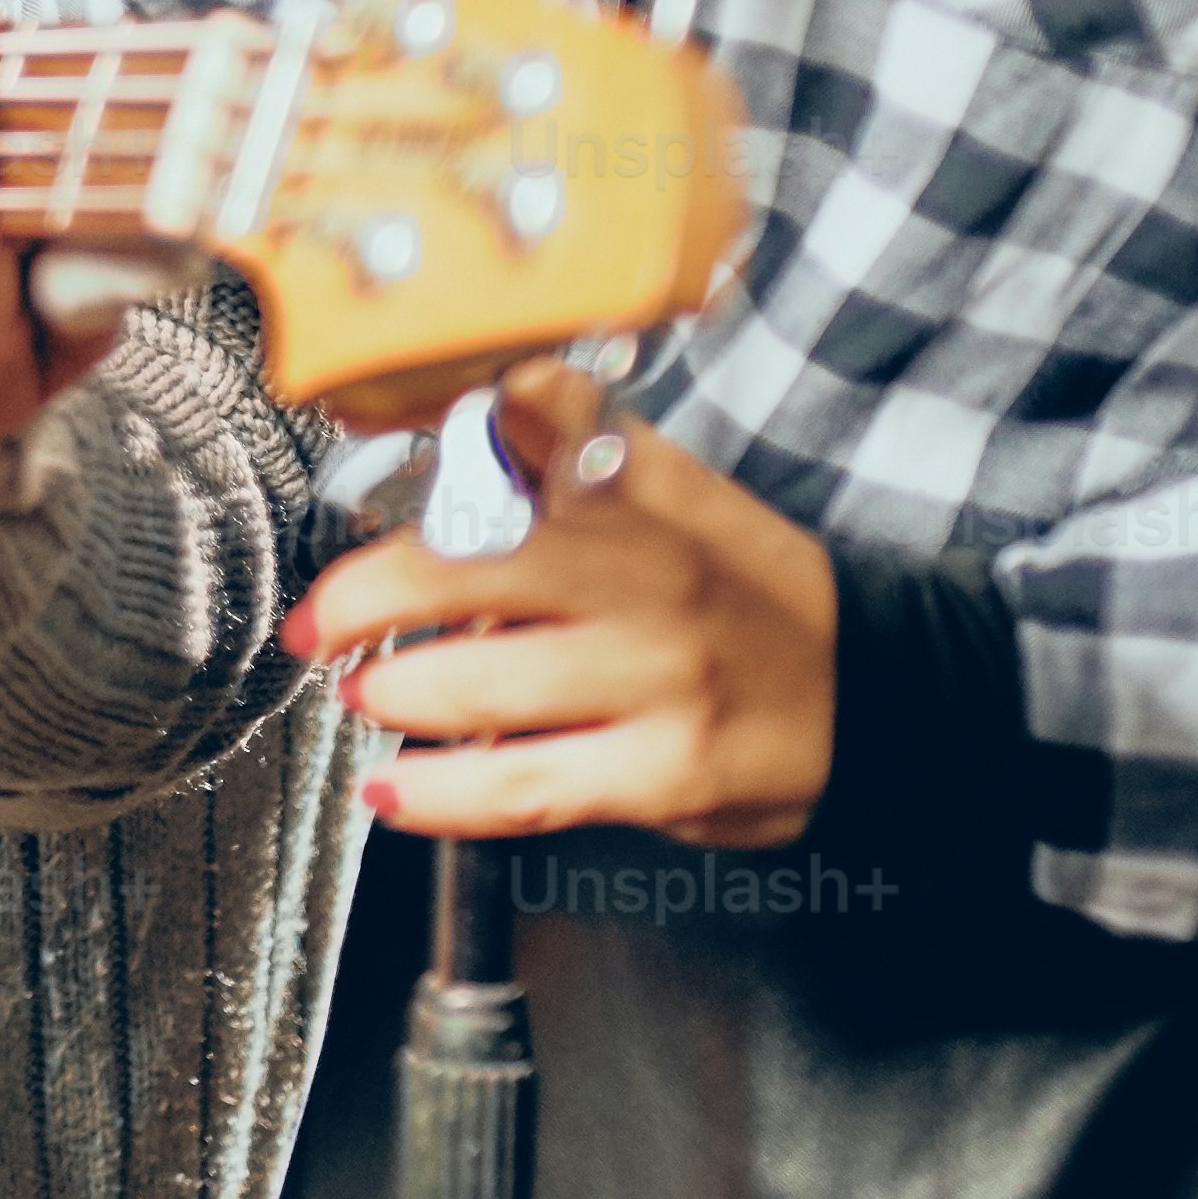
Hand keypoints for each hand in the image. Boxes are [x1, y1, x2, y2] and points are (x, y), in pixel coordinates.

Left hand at [287, 361, 836, 846]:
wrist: (876, 691)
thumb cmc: (749, 586)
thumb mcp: (676, 485)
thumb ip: (569, 438)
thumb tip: (458, 404)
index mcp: (642, 496)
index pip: (511, 441)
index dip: (414, 455)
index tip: (348, 475)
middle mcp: (647, 578)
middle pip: (460, 570)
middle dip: (363, 598)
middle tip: (320, 621)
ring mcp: (657, 680)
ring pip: (476, 687)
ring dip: (391, 692)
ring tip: (362, 692)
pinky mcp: (664, 774)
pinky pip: (522, 789)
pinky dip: (438, 794)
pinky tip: (391, 789)